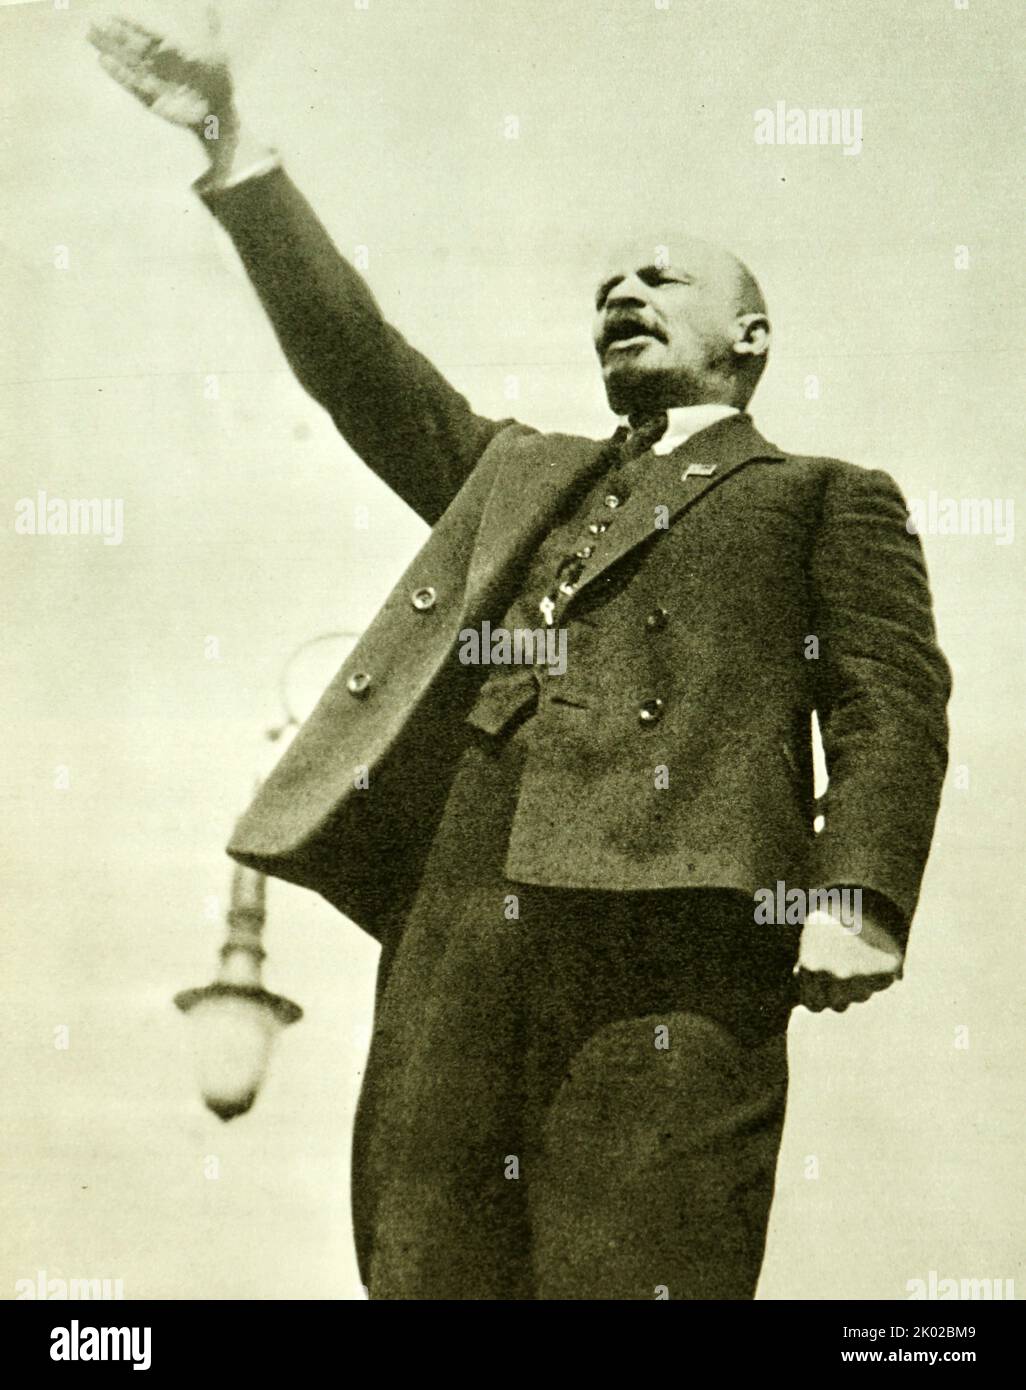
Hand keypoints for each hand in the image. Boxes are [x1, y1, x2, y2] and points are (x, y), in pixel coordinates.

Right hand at [88, 8, 238, 170]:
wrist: (220, 111)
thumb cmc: (217, 80)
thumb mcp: (215, 52)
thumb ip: (208, 27)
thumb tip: (210, 6)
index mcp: (172, 50)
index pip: (147, 34)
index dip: (132, 25)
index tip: (114, 15)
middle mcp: (160, 64)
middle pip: (132, 46)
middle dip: (114, 36)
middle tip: (93, 24)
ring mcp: (155, 81)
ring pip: (128, 62)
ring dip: (111, 50)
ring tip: (91, 38)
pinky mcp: (153, 100)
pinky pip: (133, 84)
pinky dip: (119, 73)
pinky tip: (104, 61)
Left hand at [795, 906, 903, 1012]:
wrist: (860, 895)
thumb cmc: (829, 917)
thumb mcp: (808, 940)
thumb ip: (806, 970)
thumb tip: (801, 989)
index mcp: (811, 970)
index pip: (814, 1005)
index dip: (818, 995)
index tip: (822, 983)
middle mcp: (835, 978)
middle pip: (838, 1005)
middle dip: (839, 993)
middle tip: (843, 968)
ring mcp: (862, 977)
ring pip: (861, 996)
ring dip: (860, 985)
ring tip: (857, 956)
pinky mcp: (886, 972)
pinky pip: (883, 984)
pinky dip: (882, 974)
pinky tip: (874, 954)